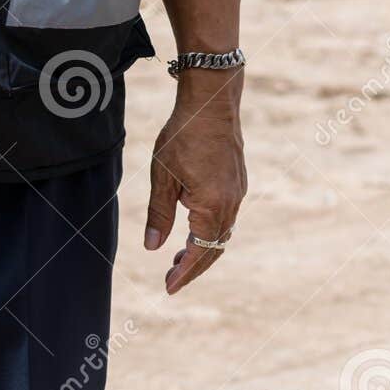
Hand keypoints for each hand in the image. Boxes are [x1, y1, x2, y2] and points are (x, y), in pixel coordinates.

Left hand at [143, 68, 245, 293]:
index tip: (168, 287)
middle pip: (214, 248)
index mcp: (212, 206)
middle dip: (193, 266)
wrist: (212, 102)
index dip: (184, 272)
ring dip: (203, 248)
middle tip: (171, 278)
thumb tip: (152, 247)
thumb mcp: (162, 175)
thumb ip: (159, 214)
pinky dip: (211, 230)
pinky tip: (195, 227)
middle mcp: (231, 204)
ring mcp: (238, 193)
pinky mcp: (238, 182)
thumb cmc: (183, 135)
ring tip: (179, 257)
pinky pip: (227, 216)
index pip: (199, 252)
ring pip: (222, 233)